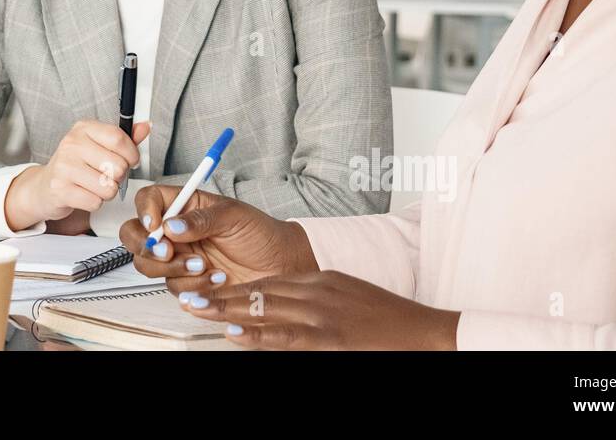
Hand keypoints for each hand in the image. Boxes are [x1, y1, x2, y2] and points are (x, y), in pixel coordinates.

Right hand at [3, 120, 149, 230]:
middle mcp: (72, 144)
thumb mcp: (99, 145)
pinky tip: (84, 194)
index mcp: (84, 128)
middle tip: (106, 175)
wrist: (44, 186)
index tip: (129, 160)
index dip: (131, 154)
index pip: (119, 138)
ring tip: (94, 185)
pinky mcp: (60, 189)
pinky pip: (95, 202)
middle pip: (118, 166)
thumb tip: (145, 127)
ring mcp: (64, 167)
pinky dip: (94, 202)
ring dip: (107, 192)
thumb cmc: (76, 165)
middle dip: (118, 177)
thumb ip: (125, 138)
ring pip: (109, 187)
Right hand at [119, 184, 316, 294]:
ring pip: (149, 264)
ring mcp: (179, 257)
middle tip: (169, 251)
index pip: (149, 200)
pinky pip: (173, 287)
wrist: (281, 267)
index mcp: (184, 205)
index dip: (145, 211)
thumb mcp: (234, 216)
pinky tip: (216, 279)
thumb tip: (170, 225)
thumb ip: (201, 220)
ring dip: (173, 268)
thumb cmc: (261, 234)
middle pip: (135, 235)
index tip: (155, 224)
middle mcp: (175, 231)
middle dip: (146, 246)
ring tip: (204, 266)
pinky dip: (192, 285)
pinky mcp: (187, 282)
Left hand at [181, 269, 460, 349]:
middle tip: (189, 297)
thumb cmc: (387, 320)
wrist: (425, 332)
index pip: (267, 280)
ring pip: (264, 308)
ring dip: (226, 309)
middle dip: (221, 294)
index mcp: (320, 278)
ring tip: (196, 309)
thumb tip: (279, 310)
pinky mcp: (328, 337)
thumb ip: (314, 299)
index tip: (208, 289)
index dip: (235, 286)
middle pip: (258, 290)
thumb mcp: (346, 296)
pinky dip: (255, 333)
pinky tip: (232, 331)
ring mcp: (321, 313)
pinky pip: (284, 335)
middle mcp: (316, 290)